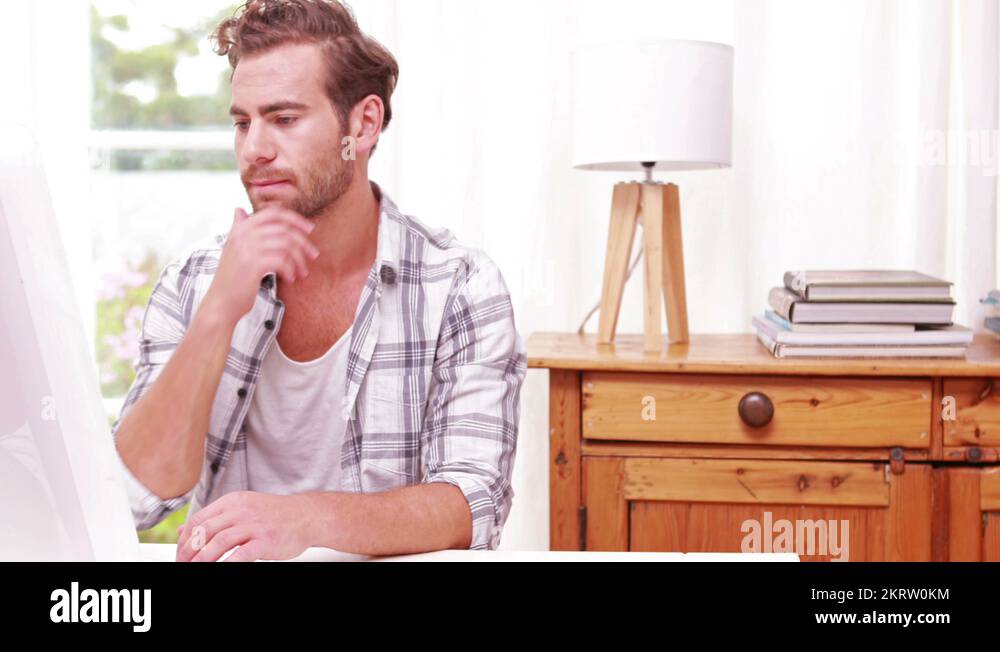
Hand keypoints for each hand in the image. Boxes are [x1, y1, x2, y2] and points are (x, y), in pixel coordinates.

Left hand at [174, 491, 313, 561]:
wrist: (307, 515)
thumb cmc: (276, 514)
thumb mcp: (243, 508)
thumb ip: (214, 518)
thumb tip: (183, 531)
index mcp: (233, 501)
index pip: (198, 520)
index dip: (184, 539)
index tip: (181, 553)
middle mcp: (241, 511)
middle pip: (204, 531)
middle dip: (188, 551)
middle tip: (183, 564)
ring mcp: (254, 525)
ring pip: (219, 541)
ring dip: (202, 558)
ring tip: (195, 568)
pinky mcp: (265, 540)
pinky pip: (240, 554)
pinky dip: (226, 564)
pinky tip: (220, 569)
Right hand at [204, 206, 320, 325]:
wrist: (221, 303)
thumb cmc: (232, 278)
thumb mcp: (234, 249)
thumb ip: (239, 229)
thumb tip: (239, 209)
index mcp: (240, 228)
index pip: (273, 213)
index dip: (295, 219)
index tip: (310, 229)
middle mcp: (243, 234)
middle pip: (284, 229)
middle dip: (303, 242)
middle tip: (314, 255)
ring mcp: (247, 248)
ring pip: (286, 245)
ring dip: (300, 260)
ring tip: (303, 273)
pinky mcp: (253, 264)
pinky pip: (282, 261)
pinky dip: (291, 270)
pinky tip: (290, 280)